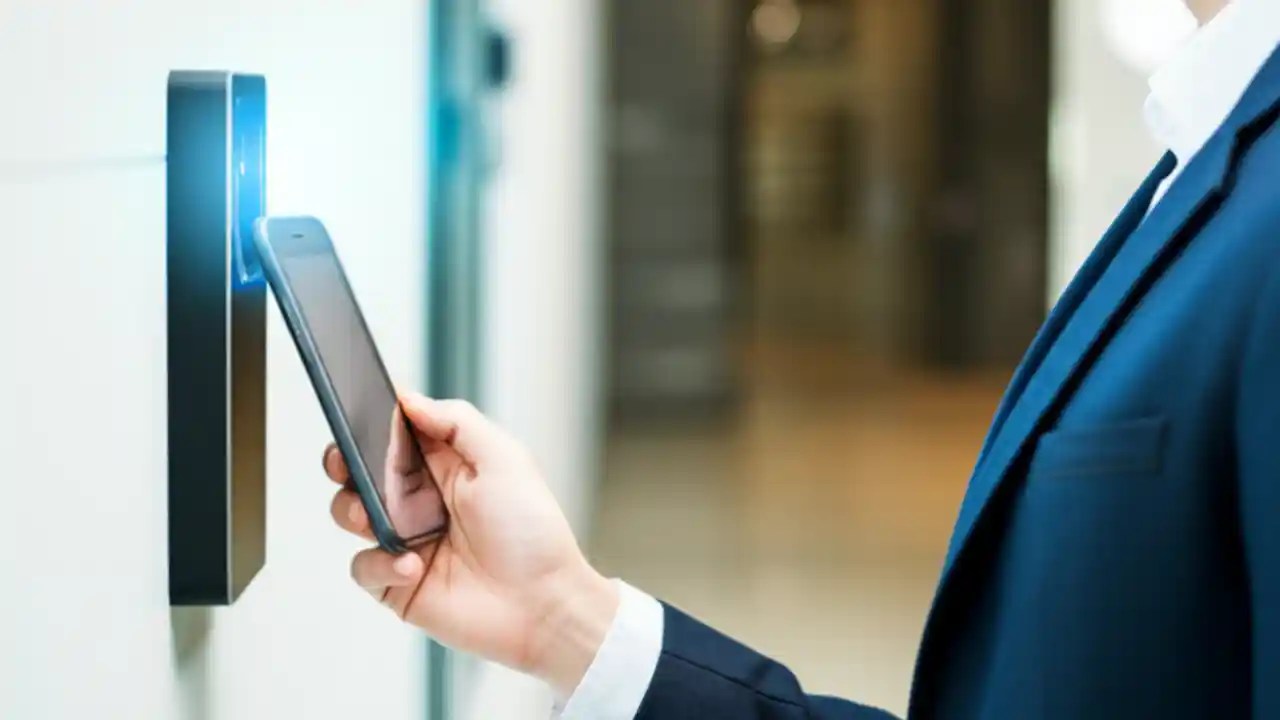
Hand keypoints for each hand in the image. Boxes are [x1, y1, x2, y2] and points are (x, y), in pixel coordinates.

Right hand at [322, 394, 618, 696]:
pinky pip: (362, 566)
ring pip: (349, 512)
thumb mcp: (504, 459)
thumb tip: (409, 400)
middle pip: (360, 468)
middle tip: (345, 461)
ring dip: (352, 509)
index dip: (373, 419)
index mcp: (445, 464)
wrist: (543, 605)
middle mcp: (420, 498)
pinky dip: (379, 563)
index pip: (396, 432)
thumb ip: (456, 423)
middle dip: (343, 460)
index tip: (356, 410)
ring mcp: (405, 539)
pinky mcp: (397, 581)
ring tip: (373, 518)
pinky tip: (412, 566)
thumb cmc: (532, 532)